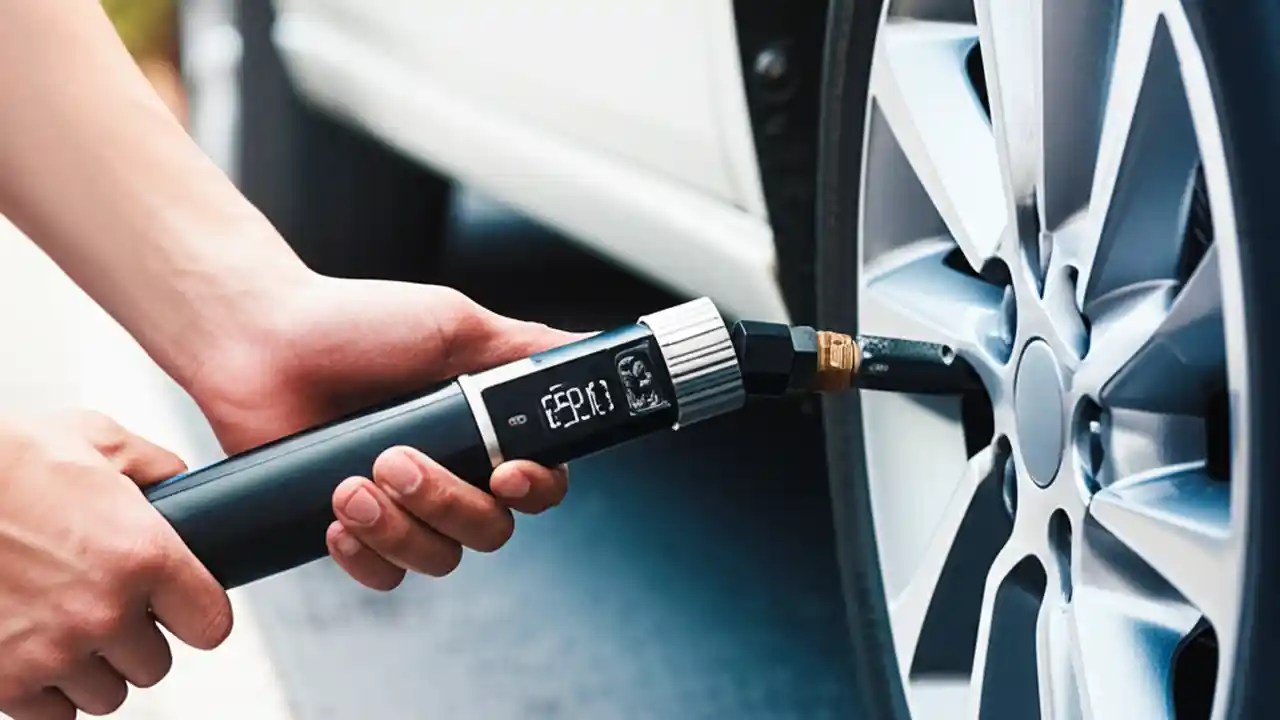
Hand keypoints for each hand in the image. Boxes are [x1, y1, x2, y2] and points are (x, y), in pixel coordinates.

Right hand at [0, 411, 230, 719]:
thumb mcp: (92, 438)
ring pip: (106, 694)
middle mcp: (104, 611)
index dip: (197, 613)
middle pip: (155, 664)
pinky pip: (53, 714)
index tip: (183, 607)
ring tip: (67, 626)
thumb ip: (152, 465)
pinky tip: (35, 652)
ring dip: (93, 668)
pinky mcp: (5, 682)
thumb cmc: (2, 464)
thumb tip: (181, 481)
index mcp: (141, 554)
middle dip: (136, 639)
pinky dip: (46, 692)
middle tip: (107, 606)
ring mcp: (53, 652)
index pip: (211, 623)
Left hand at [184, 274, 577, 589]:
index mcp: (485, 429)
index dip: (534, 490)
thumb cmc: (354, 324)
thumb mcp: (454, 325)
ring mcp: (405, 507)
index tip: (507, 476)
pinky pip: (384, 575)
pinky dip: (365, 555)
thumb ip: (524, 350)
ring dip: (399, 527)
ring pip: (440, 558)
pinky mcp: (355, 531)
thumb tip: (592, 354)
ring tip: (350, 484)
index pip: (541, 484)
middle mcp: (454, 473)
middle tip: (396, 461)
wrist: (259, 342)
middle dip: (447, 502)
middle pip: (491, 530)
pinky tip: (336, 518)